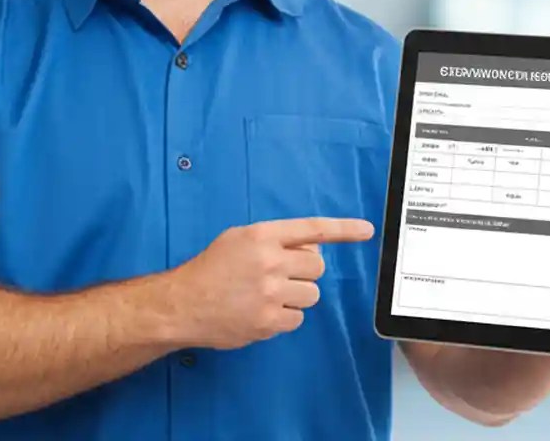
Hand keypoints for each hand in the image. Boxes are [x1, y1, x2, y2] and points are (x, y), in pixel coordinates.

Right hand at [166, 217, 373, 349]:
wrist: (183, 303)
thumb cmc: (210, 269)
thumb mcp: (238, 239)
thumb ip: (274, 239)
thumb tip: (311, 249)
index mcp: (262, 235)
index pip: (311, 229)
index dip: (343, 229)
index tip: (366, 230)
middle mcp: (269, 261)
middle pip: (316, 266)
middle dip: (304, 272)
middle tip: (281, 276)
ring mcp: (270, 293)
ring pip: (311, 294)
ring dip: (296, 296)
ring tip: (268, 296)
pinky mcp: (269, 321)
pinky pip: (298, 318)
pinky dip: (285, 317)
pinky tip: (262, 312)